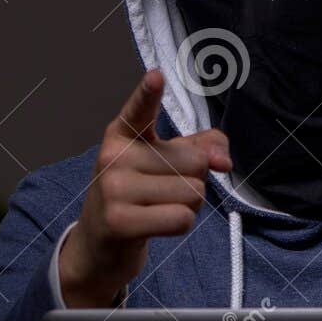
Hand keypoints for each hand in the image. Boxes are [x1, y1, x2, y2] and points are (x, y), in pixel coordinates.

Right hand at [57, 69, 230, 307]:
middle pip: (195, 162)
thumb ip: (204, 147)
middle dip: (192, 181)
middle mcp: (114, 156)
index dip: (149, 93)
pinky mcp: (119, 221)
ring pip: (192, 192)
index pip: (140, 109)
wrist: (99, 244)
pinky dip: (180, 225)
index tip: (156, 76)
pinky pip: (181, 218)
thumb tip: (223, 161)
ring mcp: (113, 188)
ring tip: (158, 209)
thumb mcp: (166, 162)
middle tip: (162, 193)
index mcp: (124, 133)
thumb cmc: (138, 196)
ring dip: (188, 206)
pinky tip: (156, 225)